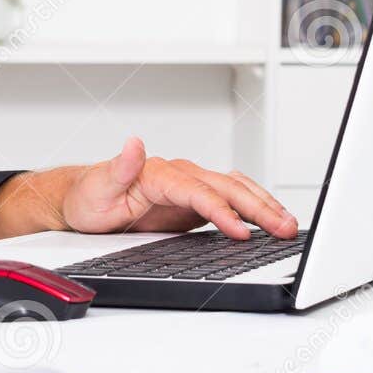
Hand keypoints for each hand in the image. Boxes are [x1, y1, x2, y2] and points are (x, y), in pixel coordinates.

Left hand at [61, 136, 297, 239]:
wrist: (83, 201)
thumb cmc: (89, 197)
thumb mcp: (97, 188)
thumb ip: (118, 167)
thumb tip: (133, 143)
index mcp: (159, 173)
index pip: (198, 191)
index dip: (220, 209)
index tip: (239, 230)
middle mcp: (180, 175)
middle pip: (226, 188)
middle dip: (257, 208)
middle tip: (284, 228)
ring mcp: (189, 187)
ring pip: (235, 190)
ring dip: (263, 205)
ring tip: (288, 224)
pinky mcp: (193, 202)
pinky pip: (231, 200)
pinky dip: (254, 208)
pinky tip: (270, 220)